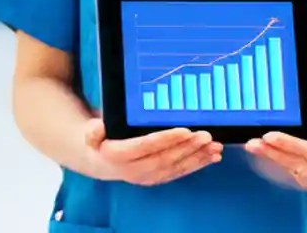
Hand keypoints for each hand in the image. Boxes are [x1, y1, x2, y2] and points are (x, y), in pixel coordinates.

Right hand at [83, 118, 222, 186]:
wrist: (100, 161)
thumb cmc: (100, 140)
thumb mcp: (91, 133)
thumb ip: (92, 131)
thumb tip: (96, 128)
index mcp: (118, 156)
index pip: (145, 146)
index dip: (166, 139)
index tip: (185, 130)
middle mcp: (134, 171)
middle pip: (165, 158)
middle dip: (188, 147)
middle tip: (206, 135)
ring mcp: (148, 177)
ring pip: (176, 167)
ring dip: (198, 157)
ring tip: (215, 146)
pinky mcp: (159, 178)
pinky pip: (180, 172)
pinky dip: (198, 164)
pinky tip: (213, 156)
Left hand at [244, 95, 306, 192]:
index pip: (305, 149)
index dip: (286, 143)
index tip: (269, 136)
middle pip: (292, 161)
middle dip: (270, 152)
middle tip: (251, 143)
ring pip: (289, 169)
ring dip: (270, 158)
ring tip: (252, 146)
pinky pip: (292, 173)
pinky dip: (278, 164)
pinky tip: (264, 154)